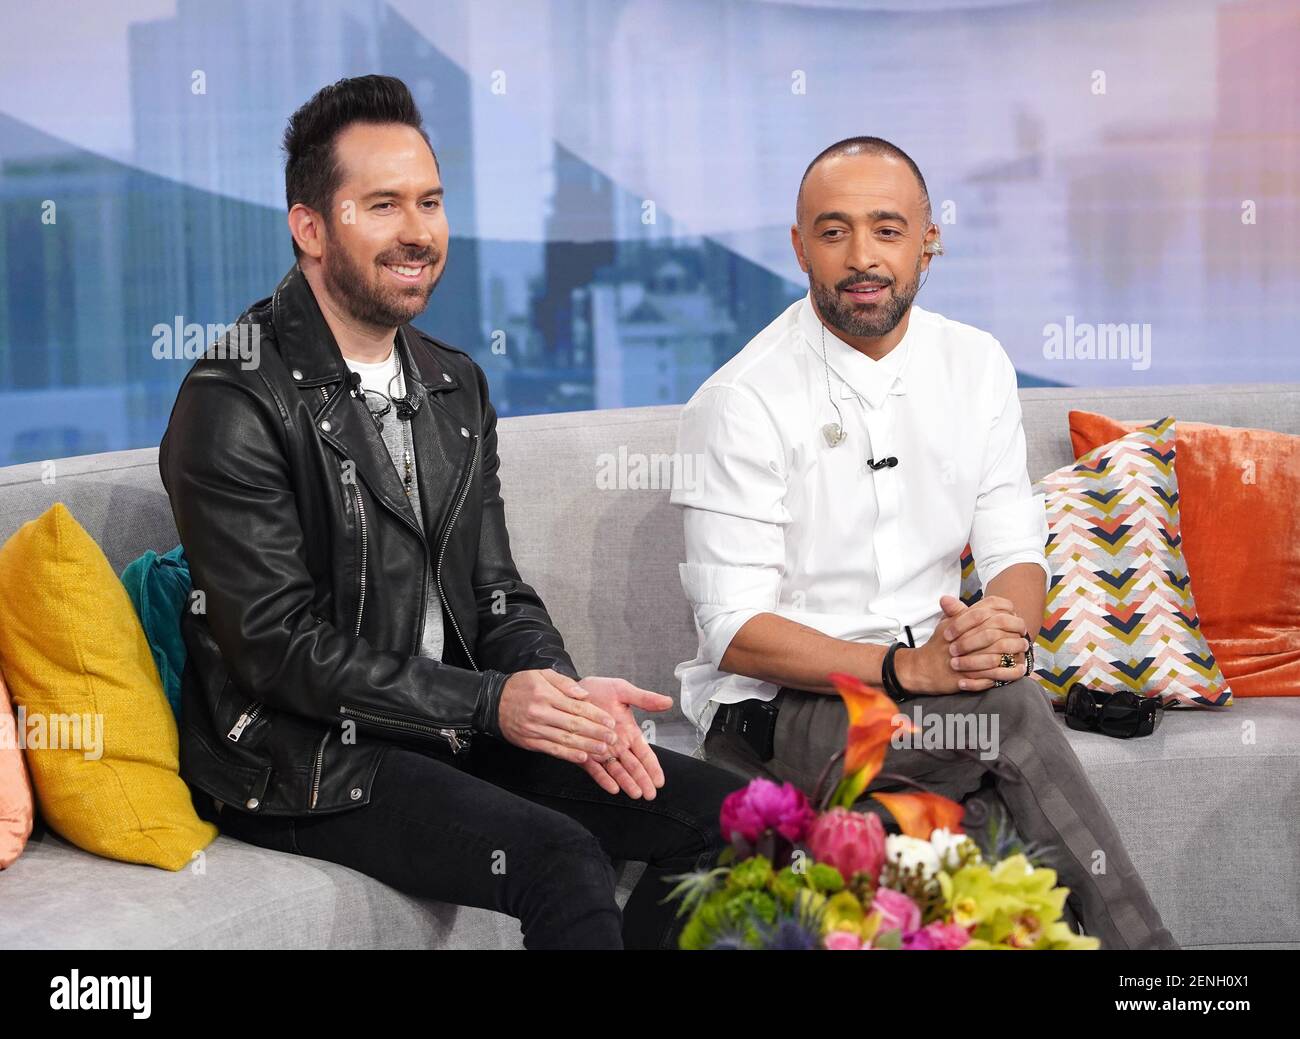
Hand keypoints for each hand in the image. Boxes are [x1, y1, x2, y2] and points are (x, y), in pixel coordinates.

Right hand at [497, 668, 616, 762]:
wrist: (491, 702)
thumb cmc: (519, 686)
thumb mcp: (540, 674)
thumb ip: (564, 682)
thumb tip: (584, 694)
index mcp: (545, 694)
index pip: (576, 707)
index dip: (595, 715)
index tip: (610, 721)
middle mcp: (540, 712)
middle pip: (574, 724)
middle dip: (596, 732)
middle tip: (613, 738)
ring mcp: (534, 729)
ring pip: (565, 739)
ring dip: (587, 746)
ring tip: (603, 750)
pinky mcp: (530, 742)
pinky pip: (552, 749)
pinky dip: (568, 754)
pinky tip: (582, 757)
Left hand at [572, 676, 671, 798]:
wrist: (573, 690)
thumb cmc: (599, 689)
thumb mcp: (624, 690)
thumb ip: (645, 699)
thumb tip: (668, 702)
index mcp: (629, 731)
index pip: (645, 753)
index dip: (653, 767)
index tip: (660, 780)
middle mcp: (617, 744)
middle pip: (633, 766)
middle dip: (643, 780)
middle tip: (650, 794)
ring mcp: (601, 750)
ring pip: (617, 770)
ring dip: (626, 782)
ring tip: (635, 794)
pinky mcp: (585, 753)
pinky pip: (595, 769)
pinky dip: (603, 779)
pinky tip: (612, 788)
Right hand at [894, 596, 1027, 693]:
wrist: (920, 668)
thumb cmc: (937, 645)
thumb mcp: (948, 624)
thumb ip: (964, 611)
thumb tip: (989, 602)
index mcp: (957, 624)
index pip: (984, 612)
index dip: (1004, 614)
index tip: (1015, 618)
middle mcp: (960, 640)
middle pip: (993, 633)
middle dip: (1012, 635)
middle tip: (1024, 637)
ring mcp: (963, 659)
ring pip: (995, 656)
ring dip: (1012, 654)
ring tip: (1023, 653)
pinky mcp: (965, 677)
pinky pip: (991, 676)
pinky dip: (1007, 674)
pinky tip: (1017, 671)